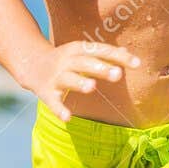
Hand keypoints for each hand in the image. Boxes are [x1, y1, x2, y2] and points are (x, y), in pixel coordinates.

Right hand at [24, 41, 140, 120]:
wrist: (31, 65)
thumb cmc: (66, 60)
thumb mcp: (83, 52)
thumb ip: (104, 54)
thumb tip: (129, 55)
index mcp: (78, 49)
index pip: (101, 50)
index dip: (118, 57)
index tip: (137, 64)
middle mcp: (67, 61)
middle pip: (85, 63)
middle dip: (100, 68)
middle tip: (118, 74)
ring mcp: (56, 77)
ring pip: (69, 79)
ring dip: (79, 82)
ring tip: (92, 87)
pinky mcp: (46, 92)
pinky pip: (53, 102)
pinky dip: (59, 110)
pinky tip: (67, 118)